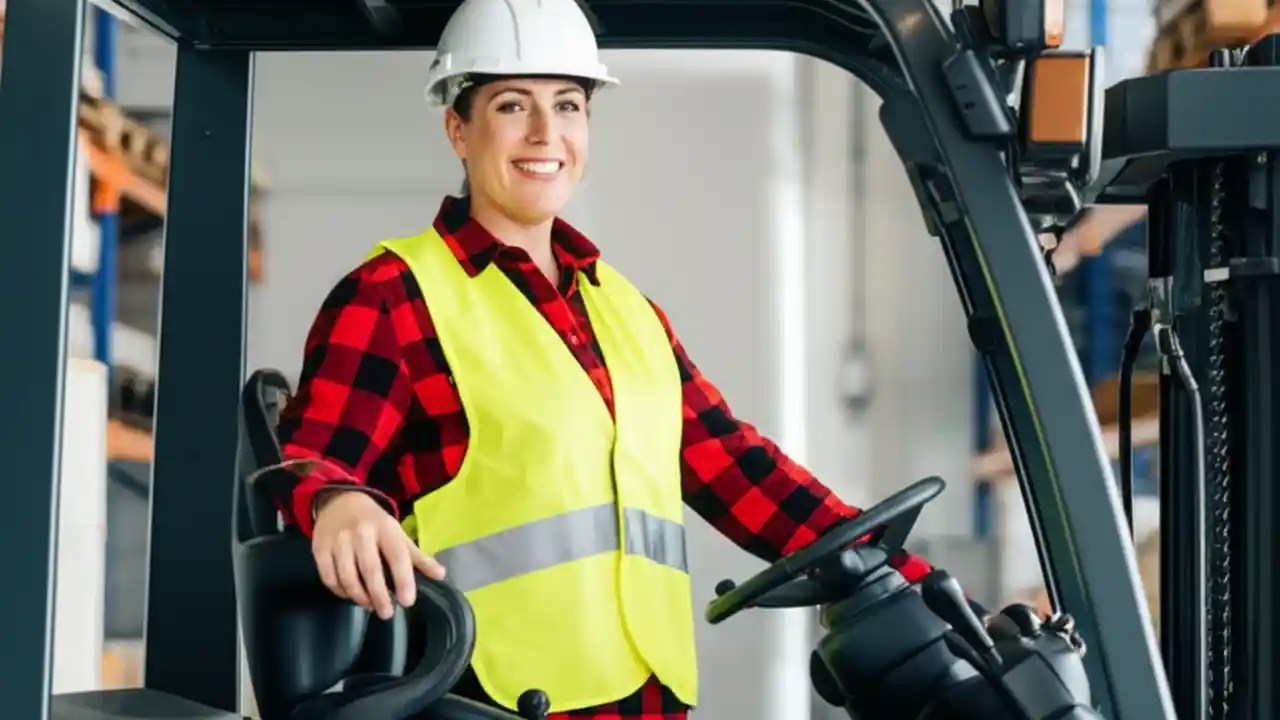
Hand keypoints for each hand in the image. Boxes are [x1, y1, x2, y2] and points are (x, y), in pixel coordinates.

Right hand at [311, 490, 446, 619]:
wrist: (339, 502)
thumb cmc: (374, 522)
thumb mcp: (398, 534)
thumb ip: (418, 557)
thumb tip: (441, 575)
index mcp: (386, 528)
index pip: (397, 557)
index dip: (403, 580)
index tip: (407, 601)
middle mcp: (361, 533)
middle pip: (370, 570)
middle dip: (379, 596)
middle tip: (387, 613)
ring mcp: (338, 540)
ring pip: (347, 577)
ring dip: (359, 596)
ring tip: (369, 605)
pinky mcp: (319, 548)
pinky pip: (329, 577)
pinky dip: (340, 591)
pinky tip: (350, 595)